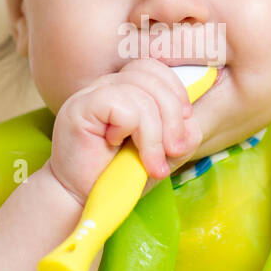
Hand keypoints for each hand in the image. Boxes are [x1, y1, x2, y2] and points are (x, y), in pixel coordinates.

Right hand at [46, 58, 204, 205]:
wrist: (82, 202)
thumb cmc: (119, 178)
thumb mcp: (162, 154)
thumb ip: (181, 134)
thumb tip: (191, 120)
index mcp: (123, 89)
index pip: (154, 68)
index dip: (175, 92)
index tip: (182, 127)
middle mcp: (106, 86)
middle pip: (151, 76)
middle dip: (172, 116)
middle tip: (173, 150)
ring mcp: (90, 94)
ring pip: (140, 93)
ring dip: (154, 134)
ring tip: (151, 163)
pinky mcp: (79, 108)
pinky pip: (121, 105)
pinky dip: (130, 130)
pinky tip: (117, 147)